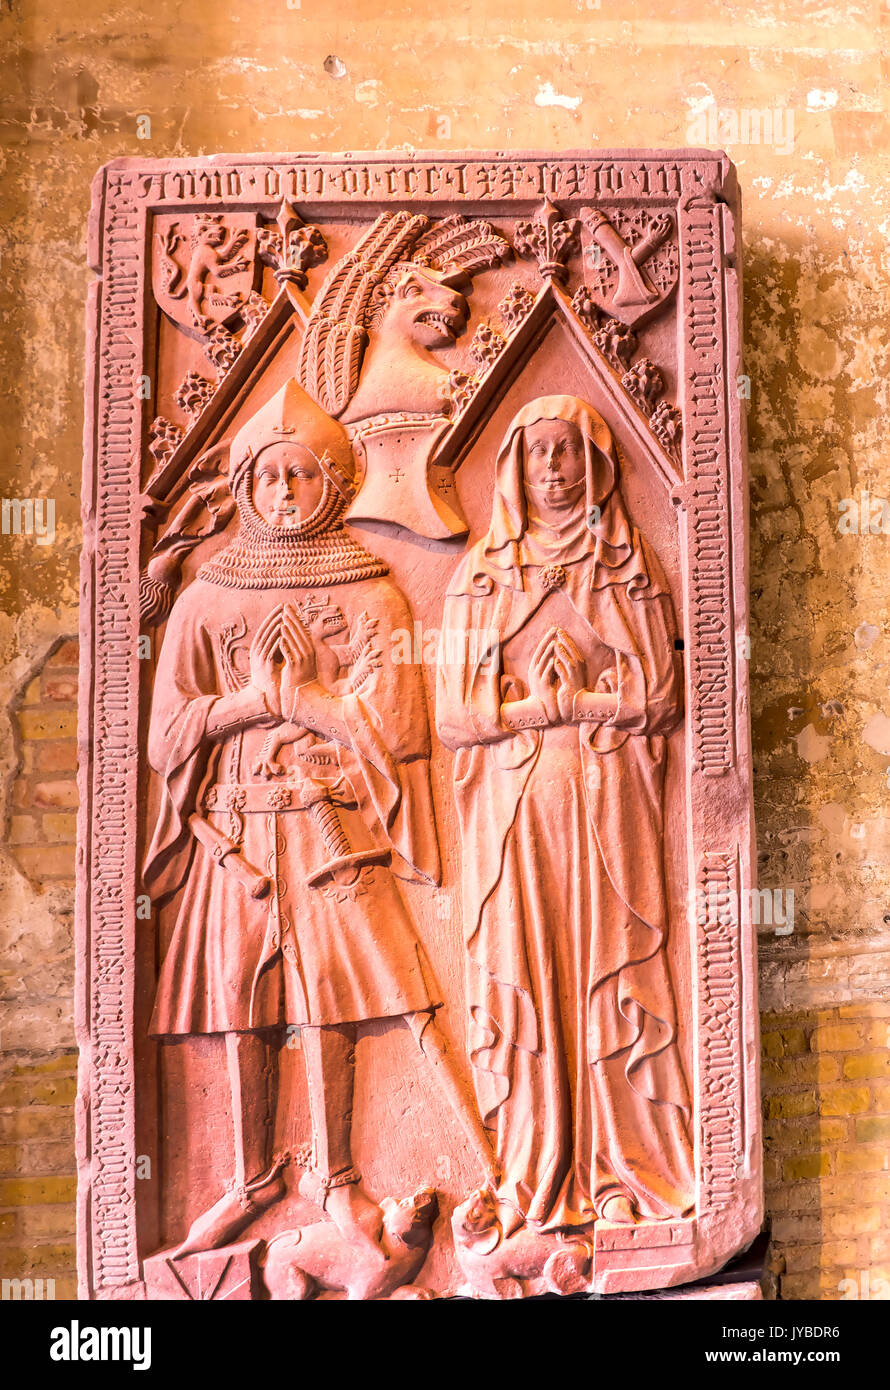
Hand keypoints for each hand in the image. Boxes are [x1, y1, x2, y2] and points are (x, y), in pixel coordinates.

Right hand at [249, 605, 283, 718]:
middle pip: (265, 631)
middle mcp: (257, 653)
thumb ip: (278, 649)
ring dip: (275, 626)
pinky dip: (276, 640)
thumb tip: (286, 635)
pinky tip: (283, 632)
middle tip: (283, 606)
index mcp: (259, 651)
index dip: (273, 617)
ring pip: (267, 639)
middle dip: (274, 618)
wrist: (269, 699)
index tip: (282, 607)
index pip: (265, 629)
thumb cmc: (273, 680)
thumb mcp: (274, 661)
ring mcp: (260, 660)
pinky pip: (270, 650)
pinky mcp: (266, 667)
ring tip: (284, 615)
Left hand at [279, 604, 317, 720]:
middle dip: (292, 620)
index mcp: (308, 651)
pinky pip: (290, 654)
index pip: (302, 631)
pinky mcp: (295, 668)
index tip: (289, 609)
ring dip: (289, 630)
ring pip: (295, 642)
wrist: (305, 696)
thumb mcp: (302, 662)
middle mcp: (307, 654)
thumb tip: (291, 638)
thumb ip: (297, 650)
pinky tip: (280, 637)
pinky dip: (286, 645)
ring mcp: (302, 661)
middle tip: (286, 608)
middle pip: (300, 633)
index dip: (296, 619)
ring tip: (282, 619)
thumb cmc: (301, 679)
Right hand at [527, 629, 559, 724]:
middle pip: (540, 652)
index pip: (541, 649)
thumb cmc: (547, 690)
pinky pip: (545, 673)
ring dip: (547, 652)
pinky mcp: (542, 685)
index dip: (547, 638)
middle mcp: (534, 670)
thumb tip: (557, 652)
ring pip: (542, 662)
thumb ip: (551, 664)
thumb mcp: (548, 674)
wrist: (544, 707)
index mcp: (535, 666)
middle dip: (547, 640)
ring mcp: (537, 678)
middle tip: (554, 630)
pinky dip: (549, 666)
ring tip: (554, 642)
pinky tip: (554, 659)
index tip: (554, 629)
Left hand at [553, 630, 587, 723]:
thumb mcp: (570, 672)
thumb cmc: (571, 686)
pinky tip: (555, 662)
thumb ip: (566, 660)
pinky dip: (560, 668)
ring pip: (569, 663)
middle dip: (565, 642)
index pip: (573, 649)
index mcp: (579, 665)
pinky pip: (565, 675)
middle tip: (558, 632)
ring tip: (555, 644)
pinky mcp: (569, 686)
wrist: (574, 703)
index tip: (559, 630)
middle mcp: (578, 670)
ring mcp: (574, 678)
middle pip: (572, 653)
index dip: (566, 639)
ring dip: (562, 653)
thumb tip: (559, 647)